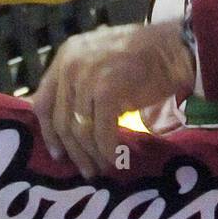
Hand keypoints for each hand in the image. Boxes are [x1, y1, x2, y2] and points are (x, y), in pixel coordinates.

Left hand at [31, 20, 194, 177]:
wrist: (174, 48)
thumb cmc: (143, 56)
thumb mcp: (100, 60)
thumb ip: (79, 81)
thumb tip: (65, 120)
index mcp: (66, 55)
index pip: (43, 101)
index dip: (48, 132)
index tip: (58, 154)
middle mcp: (70, 64)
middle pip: (60, 120)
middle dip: (73, 151)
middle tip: (85, 169)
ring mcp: (87, 77)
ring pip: (80, 130)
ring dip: (91, 155)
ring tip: (102, 168)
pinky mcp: (107, 91)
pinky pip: (101, 132)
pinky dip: (108, 150)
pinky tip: (116, 160)